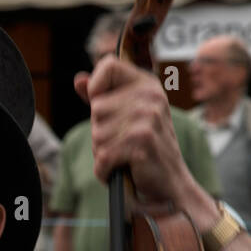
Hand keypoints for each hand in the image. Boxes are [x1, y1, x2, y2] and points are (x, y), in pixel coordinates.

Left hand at [75, 57, 212, 220]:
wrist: (171, 184)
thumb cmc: (145, 150)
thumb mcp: (125, 118)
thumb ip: (102, 97)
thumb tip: (79, 79)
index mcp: (147, 85)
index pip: (108, 66)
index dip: (96, 87)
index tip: (103, 106)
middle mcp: (151, 96)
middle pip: (96, 108)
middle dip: (101, 133)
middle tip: (123, 143)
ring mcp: (148, 118)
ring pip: (97, 135)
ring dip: (104, 153)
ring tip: (125, 157)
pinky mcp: (142, 142)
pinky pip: (103, 157)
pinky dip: (105, 170)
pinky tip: (122, 170)